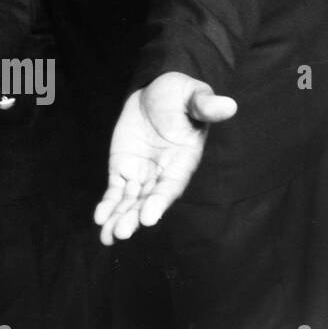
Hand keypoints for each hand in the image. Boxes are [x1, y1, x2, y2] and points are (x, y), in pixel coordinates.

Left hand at [94, 71, 237, 244]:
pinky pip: (116, 190)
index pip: (171, 185)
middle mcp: (163, 173)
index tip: (148, 218)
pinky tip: (99, 218)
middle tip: (121, 233)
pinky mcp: (124, 168)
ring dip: (119, 217)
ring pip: (131, 200)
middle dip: (134, 217)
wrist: (156, 92)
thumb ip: (205, 105)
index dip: (159, 201)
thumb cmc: (180, 95)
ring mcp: (143, 172)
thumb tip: (228, 105)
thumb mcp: (193, 95)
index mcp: (183, 160)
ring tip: (107, 236)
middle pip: (148, 200)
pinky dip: (108, 203)